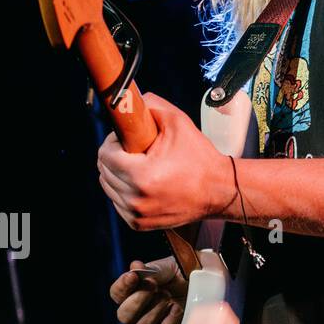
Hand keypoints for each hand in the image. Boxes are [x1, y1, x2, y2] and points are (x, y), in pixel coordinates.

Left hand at [97, 92, 231, 230]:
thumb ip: (153, 106)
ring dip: (118, 174)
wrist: (219, 190)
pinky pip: (118, 202)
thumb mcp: (179, 124)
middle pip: (103, 171)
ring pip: (108, 187)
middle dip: (115, 157)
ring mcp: (136, 214)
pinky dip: (125, 191)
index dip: (113, 142)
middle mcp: (135, 199)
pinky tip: (144, 183)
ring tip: (141, 166)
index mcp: (142, 175)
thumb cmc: (201, 158)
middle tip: (135, 150)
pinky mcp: (138, 223)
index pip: (104, 155)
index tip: (127, 138)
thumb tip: (133, 99)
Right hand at [109, 257, 186, 323]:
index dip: (122, 286)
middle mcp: (138, 311)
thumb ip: (150, 269)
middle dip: (138, 300)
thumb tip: (135, 266)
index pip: (116, 293)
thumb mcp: (167, 266)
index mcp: (133, 291)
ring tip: (169, 297)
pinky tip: (177, 309)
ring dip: (154, 312)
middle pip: (123, 316)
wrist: (205, 280)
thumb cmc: (182, 272)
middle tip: (154, 287)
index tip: (134, 276)